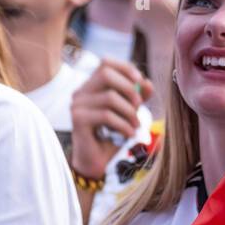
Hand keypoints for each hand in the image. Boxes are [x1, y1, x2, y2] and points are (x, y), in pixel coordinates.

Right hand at [69, 58, 151, 179]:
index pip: (105, 63)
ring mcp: (77, 105)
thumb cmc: (112, 135)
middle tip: (139, 107)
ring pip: (109, 97)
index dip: (125, 68)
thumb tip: (147, 83)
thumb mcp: (129, 112)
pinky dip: (123, 125)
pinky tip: (129, 134)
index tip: (141, 82)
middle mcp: (81, 92)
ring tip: (136, 125)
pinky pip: (106, 116)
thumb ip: (138, 96)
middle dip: (128, 89)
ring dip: (129, 112)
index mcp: (91, 87)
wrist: (96, 161)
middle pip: (106, 74)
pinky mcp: (78, 120)